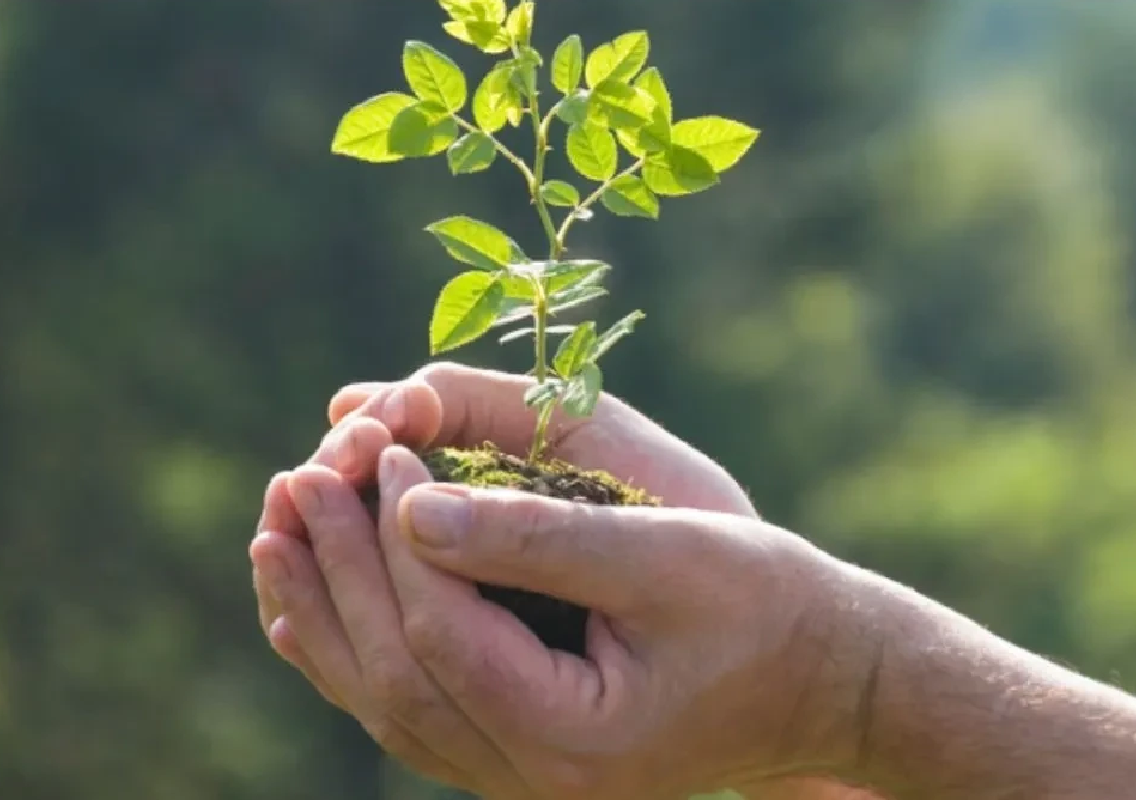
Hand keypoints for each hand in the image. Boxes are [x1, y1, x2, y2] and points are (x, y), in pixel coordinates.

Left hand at [255, 443, 871, 797]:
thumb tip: (416, 509)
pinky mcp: (523, 747)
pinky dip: (351, 655)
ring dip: (325, 611)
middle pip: (395, 675)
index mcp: (576, 735)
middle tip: (296, 478)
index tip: (384, 451)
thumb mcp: (667, 557)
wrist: (822, 678)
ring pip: (386, 702)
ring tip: (276, 530)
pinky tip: (308, 604)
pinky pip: (411, 711)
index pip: (443, 632)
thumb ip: (539, 537)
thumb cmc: (764, 605)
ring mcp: (523, 773)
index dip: (399, 537)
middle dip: (339, 569)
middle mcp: (536, 776)